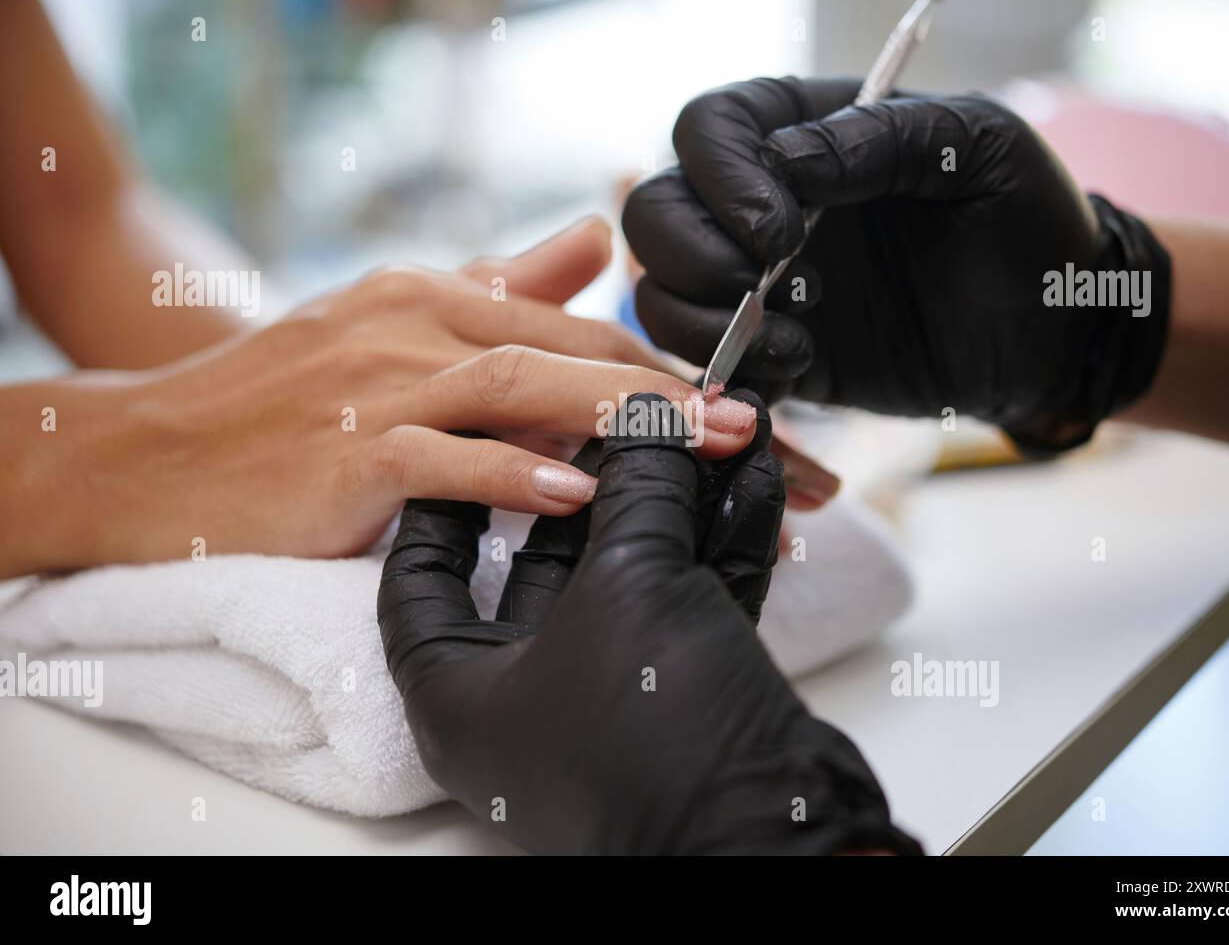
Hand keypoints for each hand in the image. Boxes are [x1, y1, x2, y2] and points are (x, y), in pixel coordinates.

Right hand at [8, 220, 757, 573]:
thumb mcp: (399, 322)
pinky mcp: (340, 452)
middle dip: (689, 403)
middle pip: (579, 356)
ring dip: (626, 421)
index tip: (760, 424)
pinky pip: (437, 461)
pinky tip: (577, 494)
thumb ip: (502, 285)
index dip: (681, 377)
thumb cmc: (284, 394)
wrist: (154, 449)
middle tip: (783, 453)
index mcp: (442, 296)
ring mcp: (377, 385)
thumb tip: (592, 242)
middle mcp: (418, 325)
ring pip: (520, 388)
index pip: (588, 333)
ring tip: (717, 453)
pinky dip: (509, 473)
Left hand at [377, 391, 919, 854]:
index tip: (471, 436)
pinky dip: (718, 543)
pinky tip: (752, 486)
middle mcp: (528, 699)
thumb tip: (655, 417)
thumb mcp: (632, 586)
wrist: (776, 847)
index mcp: (463, 694)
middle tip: (621, 414)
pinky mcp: (684, 700)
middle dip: (598, 481)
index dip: (443, 497)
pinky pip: (689, 602)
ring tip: (708, 432)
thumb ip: (639, 490)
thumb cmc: (657, 737)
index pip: (419, 578)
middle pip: (543, 560)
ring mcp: (610, 701)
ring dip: (677, 501)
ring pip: (632, 574)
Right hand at [623, 78, 1170, 454]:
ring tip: (797, 339)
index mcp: (806, 133)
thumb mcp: (978, 148)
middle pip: (658, 215)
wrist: (1059, 334)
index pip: (708, 130)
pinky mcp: (780, 355)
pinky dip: (736, 375)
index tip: (784, 228)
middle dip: (694, 256)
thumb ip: (882, 138)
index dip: (722, 178)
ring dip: (708, 323)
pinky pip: (714, 368)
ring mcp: (764, 287)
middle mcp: (766, 207)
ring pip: (663, 296)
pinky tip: (803, 368)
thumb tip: (784, 162)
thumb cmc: (1029, 222)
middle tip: (768, 285)